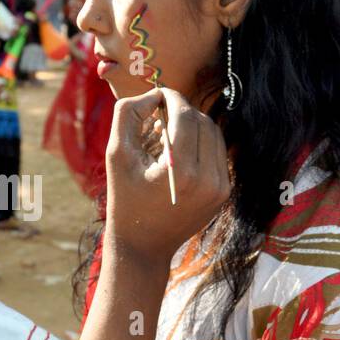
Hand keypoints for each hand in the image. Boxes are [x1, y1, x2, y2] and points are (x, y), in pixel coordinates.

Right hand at [104, 86, 229, 260]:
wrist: (143, 245)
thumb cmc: (124, 199)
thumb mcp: (115, 155)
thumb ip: (128, 115)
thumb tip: (154, 94)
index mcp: (181, 171)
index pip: (185, 115)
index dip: (172, 98)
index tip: (158, 94)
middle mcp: (207, 179)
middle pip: (202, 122)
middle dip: (181, 111)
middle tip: (159, 114)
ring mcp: (220, 188)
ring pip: (214, 134)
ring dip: (193, 125)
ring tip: (169, 132)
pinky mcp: (224, 193)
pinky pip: (218, 153)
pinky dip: (201, 143)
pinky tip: (180, 150)